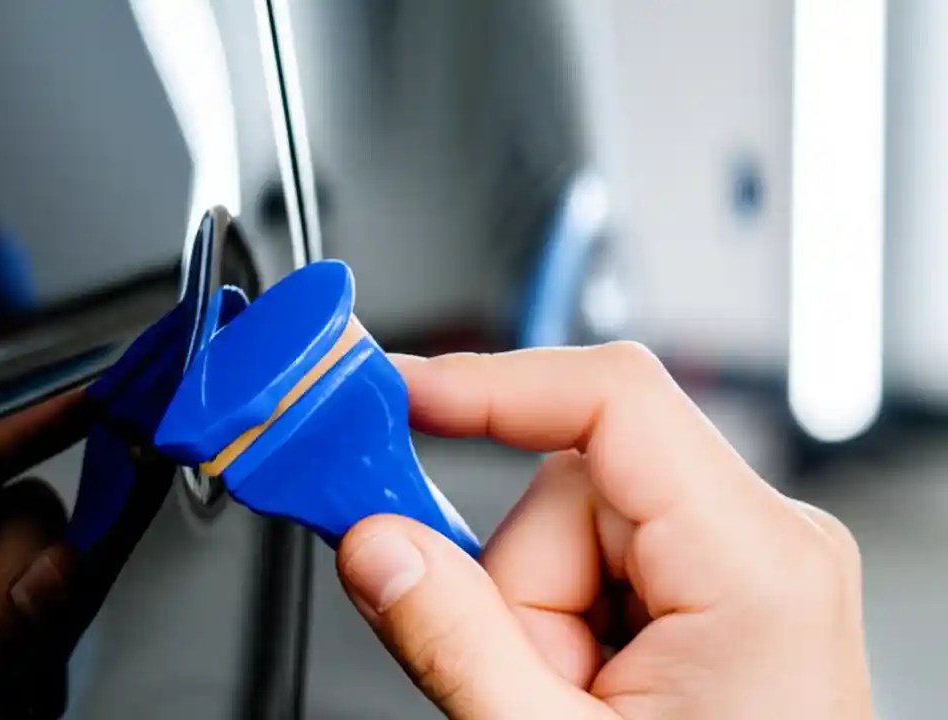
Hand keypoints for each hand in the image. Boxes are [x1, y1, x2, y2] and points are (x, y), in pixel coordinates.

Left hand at [0, 390, 90, 719]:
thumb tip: (62, 567)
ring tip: (16, 696)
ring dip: (54, 622)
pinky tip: (23, 701)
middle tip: (35, 644)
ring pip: (51, 560)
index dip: (19, 431)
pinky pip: (63, 610)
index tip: (91, 404)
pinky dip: (60, 651)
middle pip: (16, 514)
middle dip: (43, 567)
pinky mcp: (3, 633)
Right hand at [336, 343, 871, 718]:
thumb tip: (375, 546)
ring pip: (568, 528)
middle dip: (515, 583)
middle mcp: (764, 544)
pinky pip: (594, 563)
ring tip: (573, 706)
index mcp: (755, 565)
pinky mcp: (718, 589)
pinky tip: (591, 692)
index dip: (490, 383)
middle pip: (568, 483)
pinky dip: (562, 624)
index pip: (613, 399)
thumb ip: (454, 644)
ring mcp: (745, 565)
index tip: (394, 398)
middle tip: (523, 683)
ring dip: (536, 616)